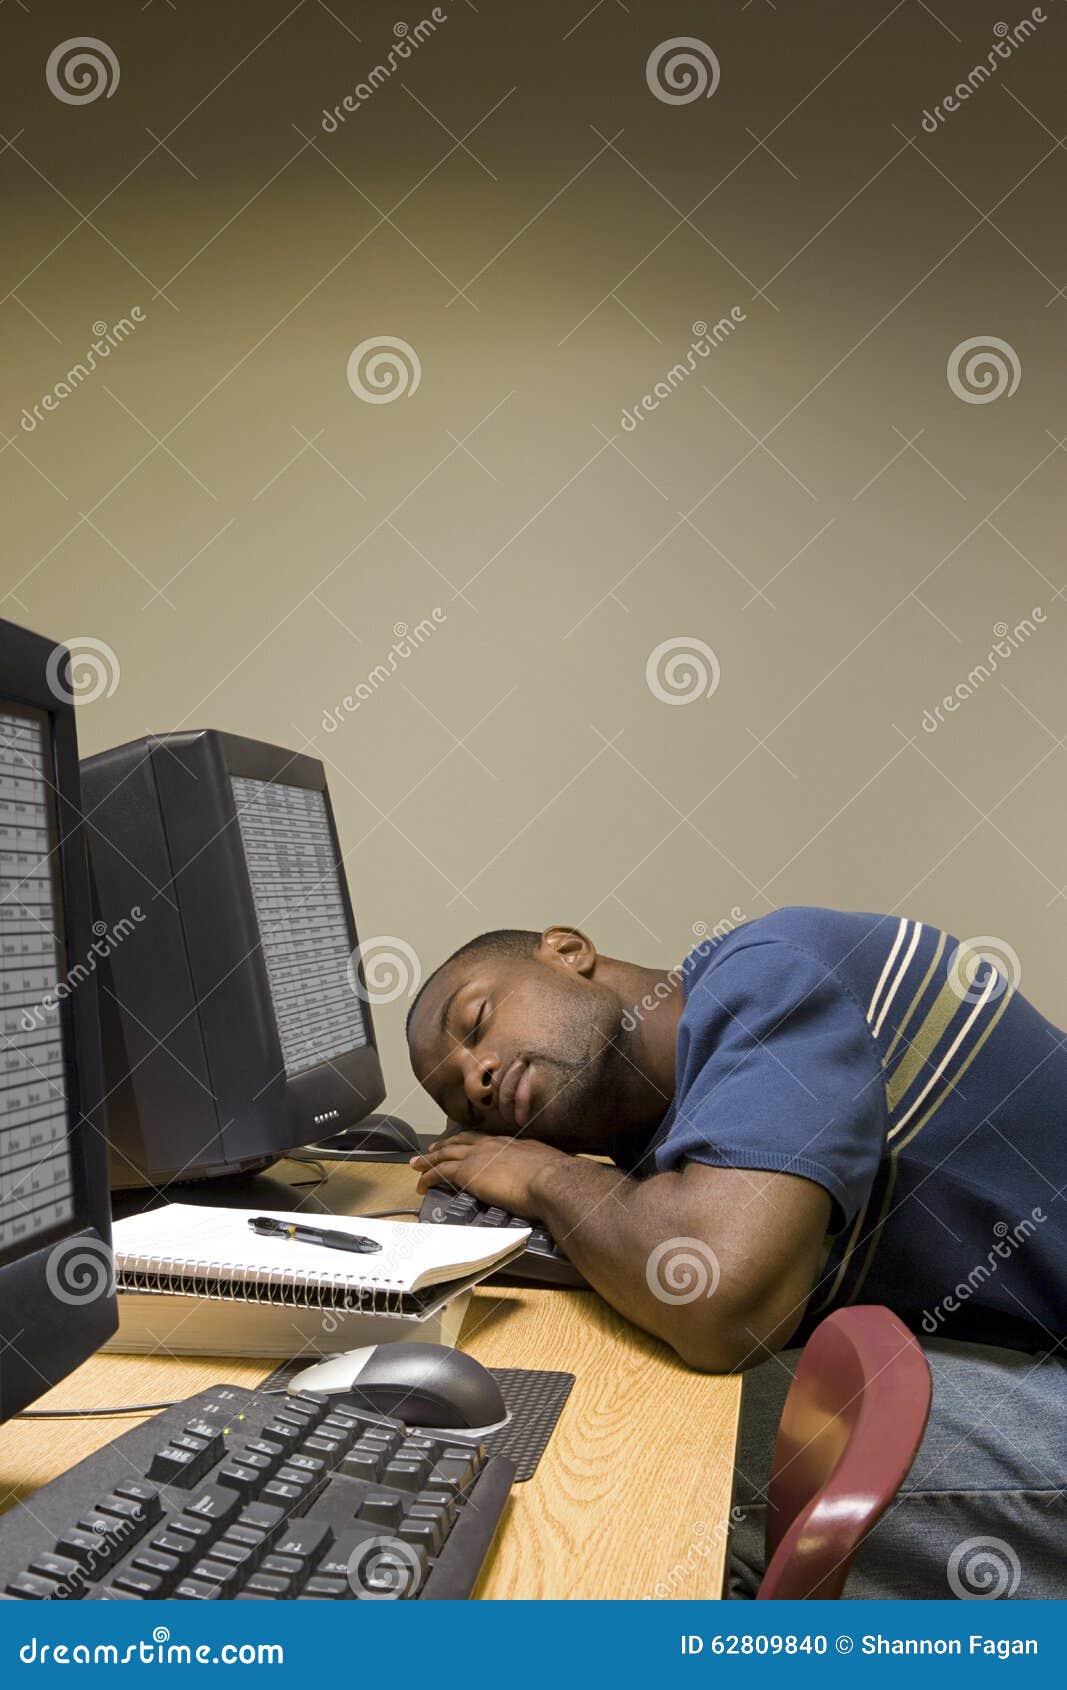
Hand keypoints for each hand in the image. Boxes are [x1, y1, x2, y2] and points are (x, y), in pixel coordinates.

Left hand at [410, 1130, 566, 1218]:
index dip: (467, 1141)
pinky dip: (428, 1177)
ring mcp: (477, 1157)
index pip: (482, 1139)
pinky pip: (440, 1173)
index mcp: (509, 1143)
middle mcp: (491, 1145)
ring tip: (417, 1165)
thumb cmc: (555, 1177)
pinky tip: (421, 1184)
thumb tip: (544, 1176)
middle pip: (459, 1142)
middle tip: (430, 1151)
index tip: (459, 1144)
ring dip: (429, 1160)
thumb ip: (538, 1168)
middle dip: (443, 1147)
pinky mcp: (467, 1172)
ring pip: (445, 1155)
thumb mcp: (547, 1164)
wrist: (550, 1179)